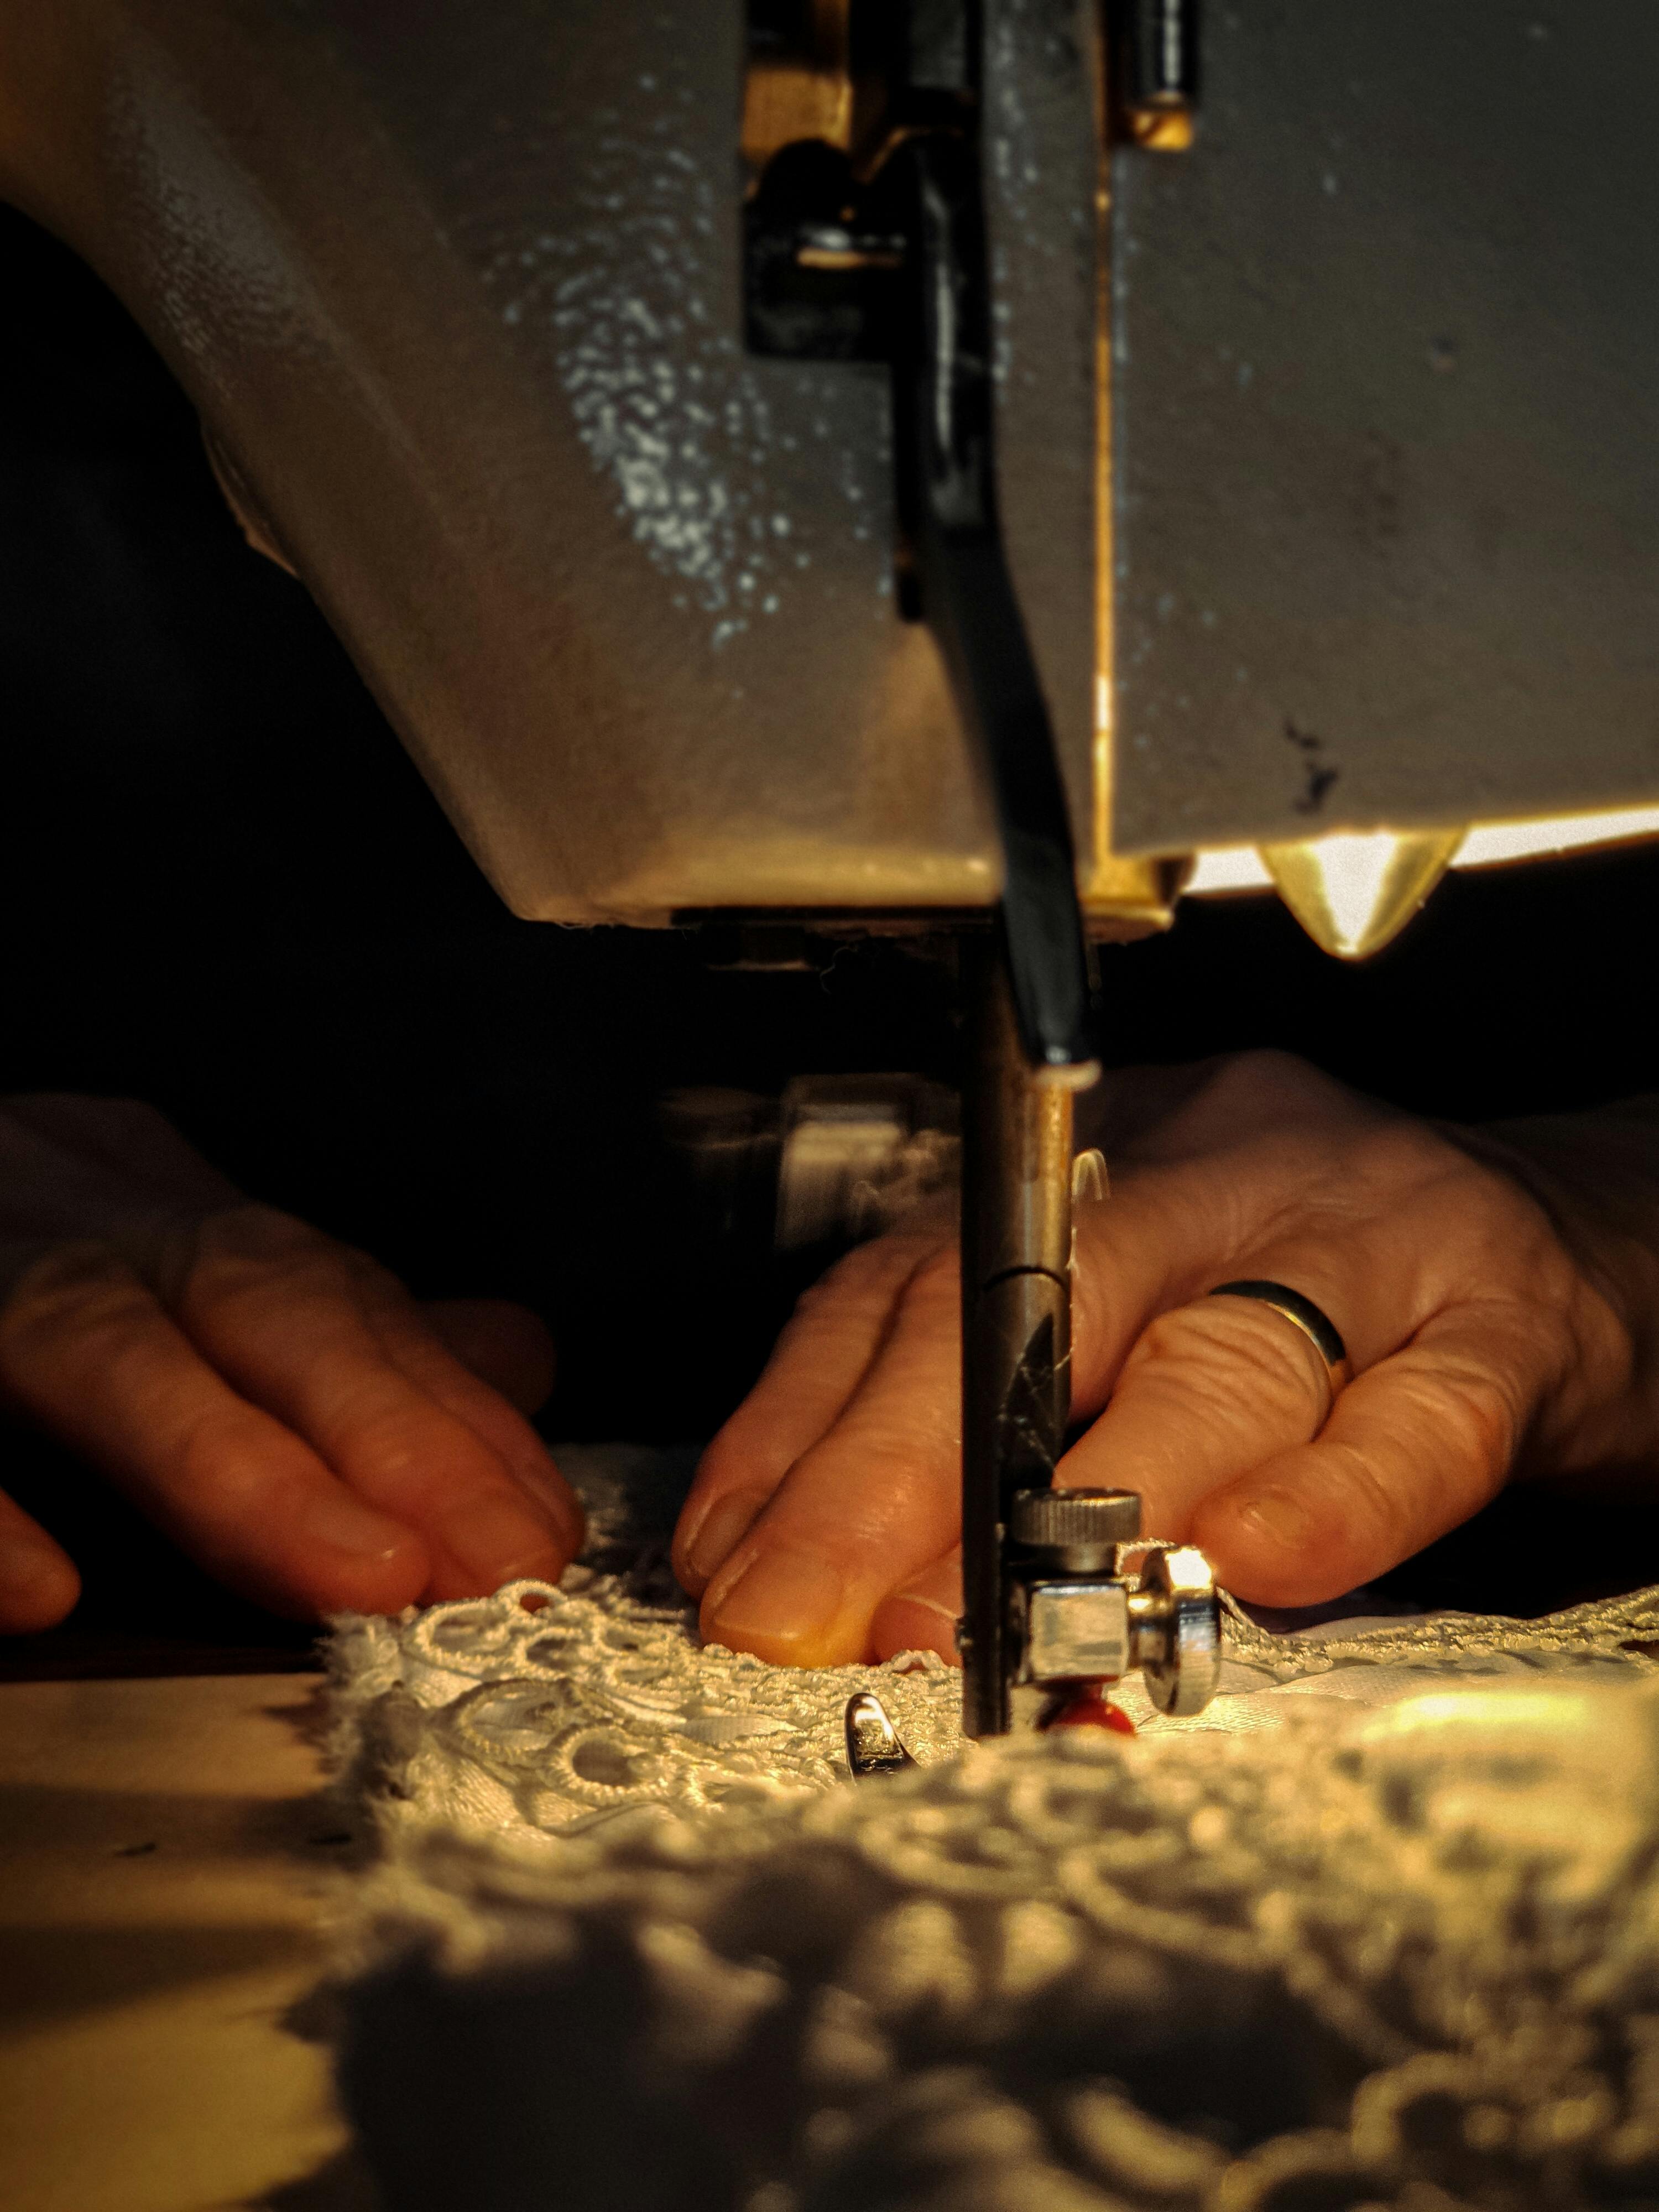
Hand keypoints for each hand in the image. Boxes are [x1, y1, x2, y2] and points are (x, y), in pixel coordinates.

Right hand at [0, 1095, 580, 1631]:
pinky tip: (43, 1589)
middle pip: (249, 1300)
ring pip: (98, 1352)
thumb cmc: (25, 1253)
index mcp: (168, 1227)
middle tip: (499, 1560)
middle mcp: (84, 1237)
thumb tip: (518, 1361)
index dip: (445, 1411)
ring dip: (233, 1470)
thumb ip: (341, 1332)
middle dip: (388, 1430)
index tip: (540, 1527)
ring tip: (359, 1573)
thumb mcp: (182, 1267)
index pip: (331, 1299)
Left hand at [673, 1051, 1657, 1665]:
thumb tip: (805, 1578)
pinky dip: (1329, 1498)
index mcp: (1094, 1175)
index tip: (736, 1572)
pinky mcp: (1503, 1325)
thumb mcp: (1127, 1327)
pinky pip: (1416, 1415)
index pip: (912, 1285)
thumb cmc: (1317, 1295)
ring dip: (1090, 1509)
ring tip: (1000, 1627)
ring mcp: (1365, 1241)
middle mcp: (1213, 1179)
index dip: (806, 1430)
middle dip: (903, 1477)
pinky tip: (1251, 1568)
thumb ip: (978, 1435)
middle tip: (828, 1626)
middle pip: (1030, 1309)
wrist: (1559, 1245)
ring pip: (1212, 1358)